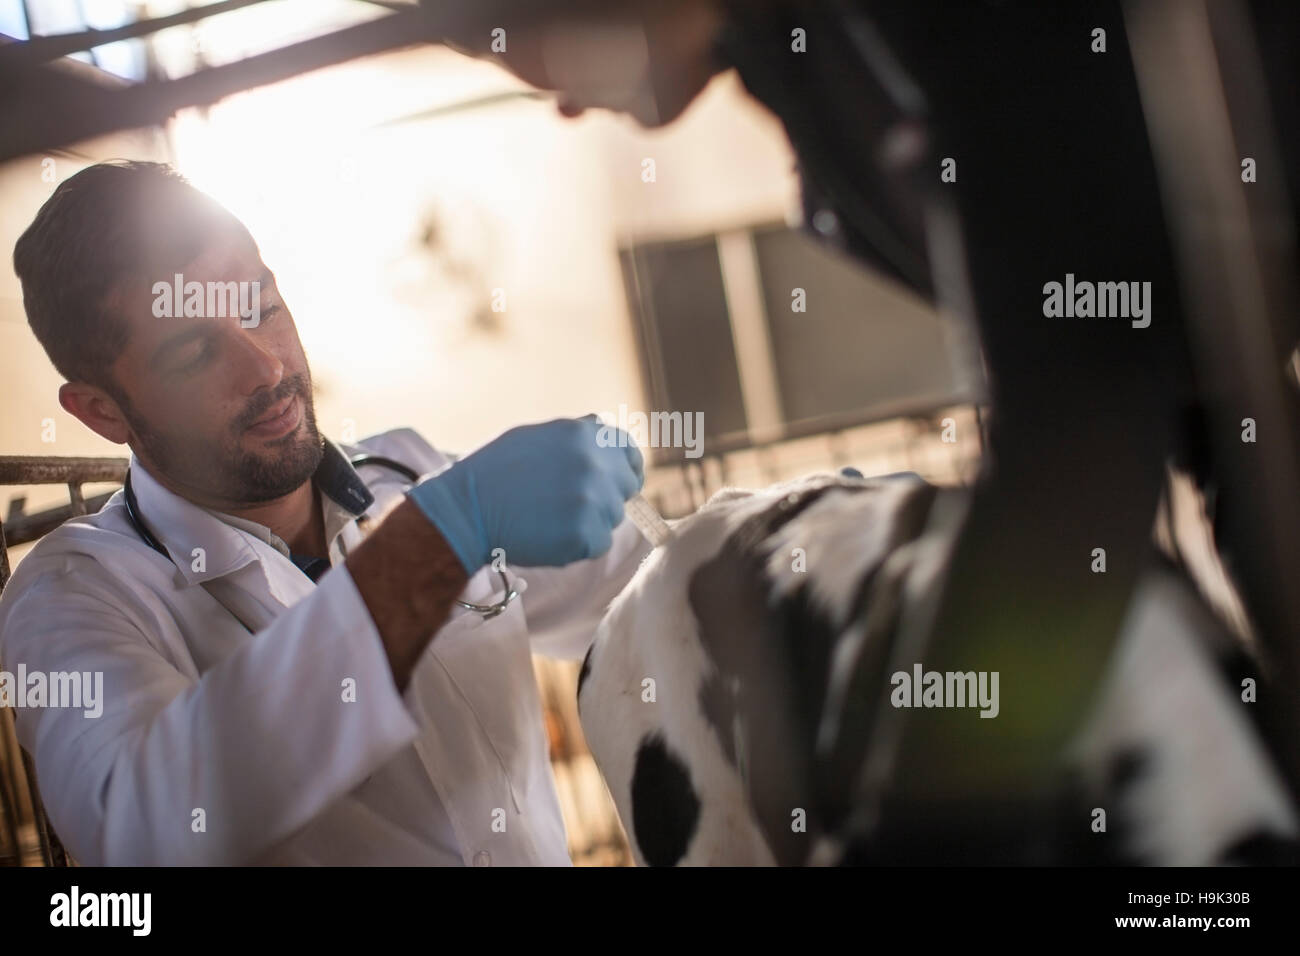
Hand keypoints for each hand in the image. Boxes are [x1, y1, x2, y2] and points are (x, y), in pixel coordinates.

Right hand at [407, 416, 643, 573]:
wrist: (467, 509)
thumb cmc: (496, 472)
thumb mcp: (537, 436)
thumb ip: (577, 436)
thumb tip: (604, 432)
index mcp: (585, 434)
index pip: (628, 452)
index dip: (625, 469)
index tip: (620, 481)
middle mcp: (596, 463)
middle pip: (624, 488)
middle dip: (605, 497)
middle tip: (570, 506)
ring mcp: (594, 500)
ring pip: (611, 518)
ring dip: (589, 521)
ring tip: (549, 518)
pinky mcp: (587, 534)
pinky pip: (598, 544)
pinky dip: (578, 545)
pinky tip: (548, 535)